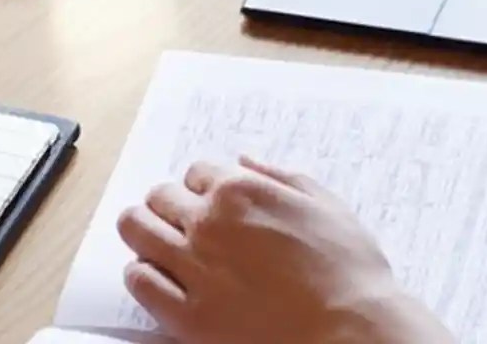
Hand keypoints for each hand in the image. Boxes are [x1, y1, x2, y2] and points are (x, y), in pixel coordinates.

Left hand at [117, 157, 451, 343]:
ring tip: (155, 241)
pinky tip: (157, 276)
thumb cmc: (348, 272)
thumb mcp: (325, 205)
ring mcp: (193, 268)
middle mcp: (209, 224)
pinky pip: (139, 282)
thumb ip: (280, 176)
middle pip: (160, 196)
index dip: (204, 186)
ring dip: (143, 229)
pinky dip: (141, 273)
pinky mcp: (185, 314)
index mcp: (241, 192)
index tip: (212, 200)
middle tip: (182, 221)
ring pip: (137, 230)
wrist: (349, 333)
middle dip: (170, 204)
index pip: (197, 172)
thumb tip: (245, 161)